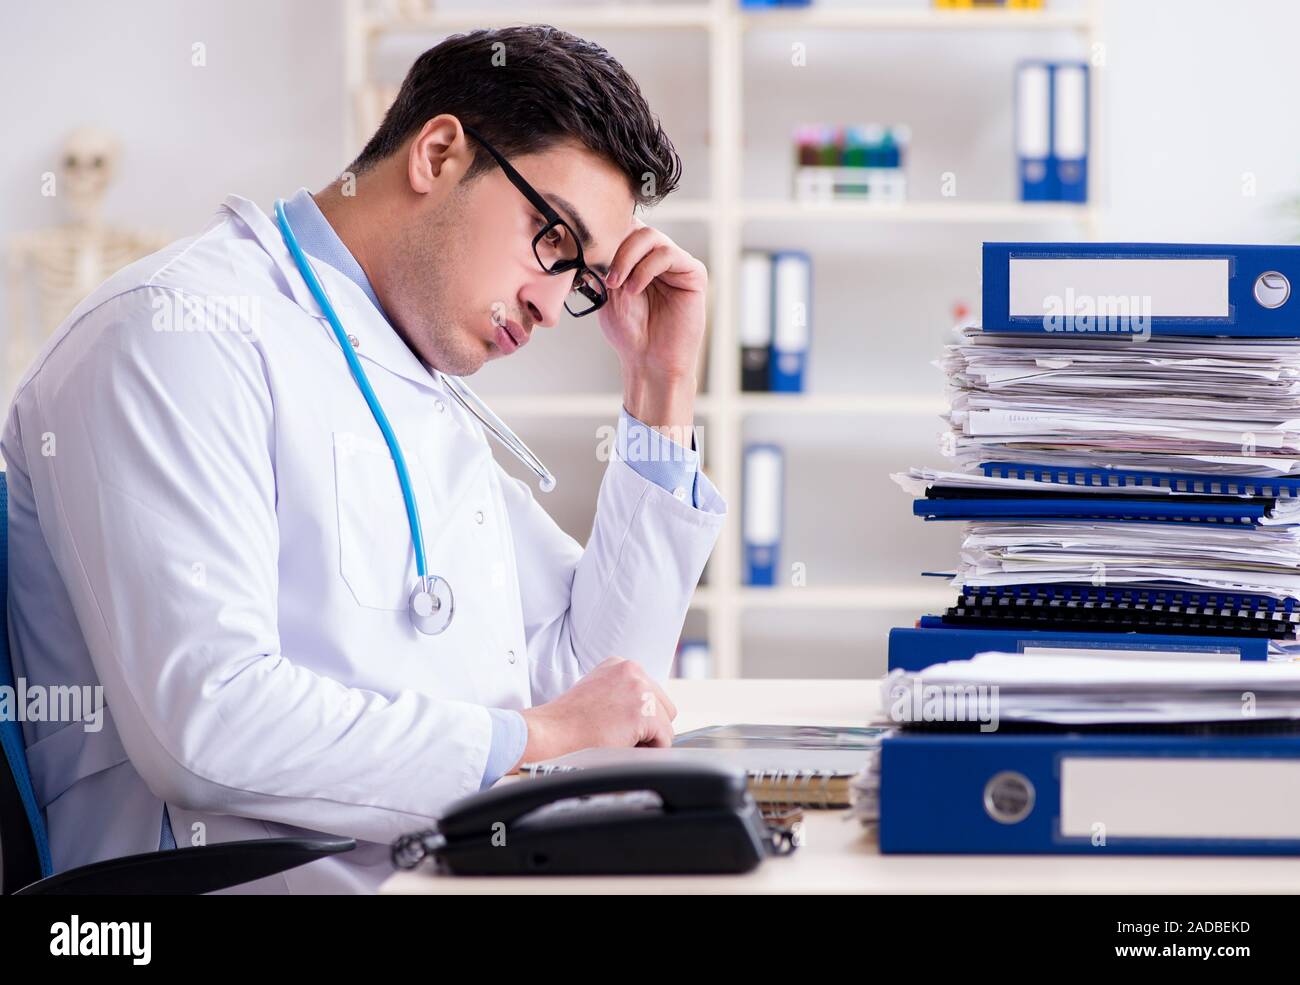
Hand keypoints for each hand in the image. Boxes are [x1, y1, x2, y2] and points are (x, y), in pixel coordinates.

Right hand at [514, 656, 676, 766]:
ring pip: (666, 724)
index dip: (638, 716)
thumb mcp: (598, 692)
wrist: (551, 733)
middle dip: (649, 726)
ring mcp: (639, 689)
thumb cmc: (568, 722)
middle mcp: (632, 670)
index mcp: (620, 664)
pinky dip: (649, 750)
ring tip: (618, 739)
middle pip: (664, 706)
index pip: (651, 693)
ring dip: (647, 738)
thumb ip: (623, 693)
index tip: (617, 724)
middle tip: (619, 734)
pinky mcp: (643, 712)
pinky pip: (664, 739)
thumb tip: (647, 712)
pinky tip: (623, 745)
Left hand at [598, 220, 707, 430]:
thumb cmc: (629, 332)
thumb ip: (607, 262)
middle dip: (616, 250)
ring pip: (651, 236)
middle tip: (607, 278)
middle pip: (636, 227)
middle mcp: (659, 257)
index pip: (624, 229)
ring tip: (618, 286)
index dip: (606, 236)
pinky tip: (634, 289)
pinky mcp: (693, 274)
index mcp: (639, 259)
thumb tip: (595, 235)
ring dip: (628, 259)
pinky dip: (646, 269)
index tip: (588, 257)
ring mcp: (677, 264)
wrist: (648, 361)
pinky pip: (668, 254)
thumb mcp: (608, 291)